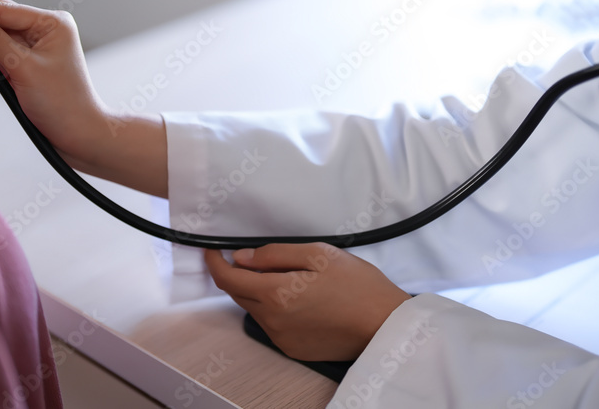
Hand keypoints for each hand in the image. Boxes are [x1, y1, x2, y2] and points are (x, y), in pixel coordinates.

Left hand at [205, 243, 410, 361]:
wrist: (385, 325)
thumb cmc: (358, 285)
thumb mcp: (318, 254)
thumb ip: (274, 255)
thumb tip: (242, 258)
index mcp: (276, 295)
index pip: (229, 280)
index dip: (215, 263)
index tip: (213, 250)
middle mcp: (272, 322)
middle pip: (239, 295)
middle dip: (239, 275)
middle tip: (256, 258)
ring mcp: (282, 339)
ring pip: (256, 310)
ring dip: (259, 292)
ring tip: (289, 276)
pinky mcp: (293, 349)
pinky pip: (272, 325)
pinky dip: (274, 308)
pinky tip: (300, 298)